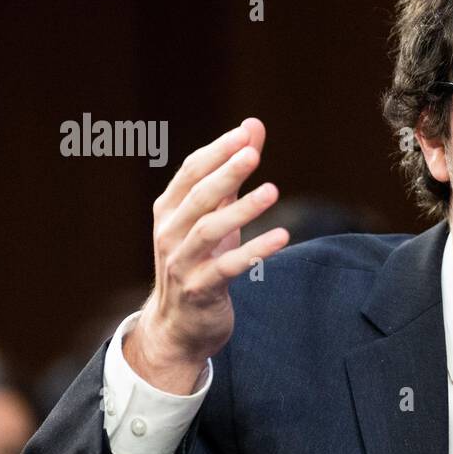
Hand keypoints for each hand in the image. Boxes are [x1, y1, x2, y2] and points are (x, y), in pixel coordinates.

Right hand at [124, 118, 288, 393]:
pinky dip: (254, 251)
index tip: (245, 134)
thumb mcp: (215, 217)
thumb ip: (232, 174)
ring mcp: (182, 263)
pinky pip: (228, 268)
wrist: (179, 327)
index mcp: (170, 210)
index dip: (217, 152)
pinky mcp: (200, 290)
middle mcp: (170, 233)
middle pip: (197, 197)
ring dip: (241, 210)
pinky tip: (281, 237)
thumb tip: (252, 126)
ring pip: (209, 230)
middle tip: (252, 154)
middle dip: (225, 174)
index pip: (190, 173)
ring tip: (272, 191)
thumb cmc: (200, 261)